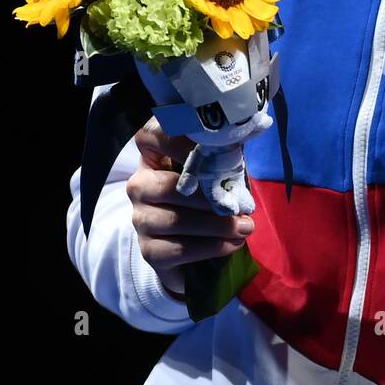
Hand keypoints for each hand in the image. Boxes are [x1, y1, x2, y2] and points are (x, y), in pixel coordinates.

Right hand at [126, 119, 254, 297]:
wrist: (195, 240)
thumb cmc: (207, 191)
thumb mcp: (214, 166)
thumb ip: (222, 152)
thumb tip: (241, 141)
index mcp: (153, 154)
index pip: (150, 135)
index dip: (176, 140)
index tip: (209, 148)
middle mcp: (139, 184)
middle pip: (167, 187)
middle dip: (209, 197)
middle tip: (242, 206)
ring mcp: (140, 218)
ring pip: (174, 221)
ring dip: (215, 226)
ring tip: (245, 227)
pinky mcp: (148, 249)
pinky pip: (177, 250)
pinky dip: (210, 247)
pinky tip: (232, 244)